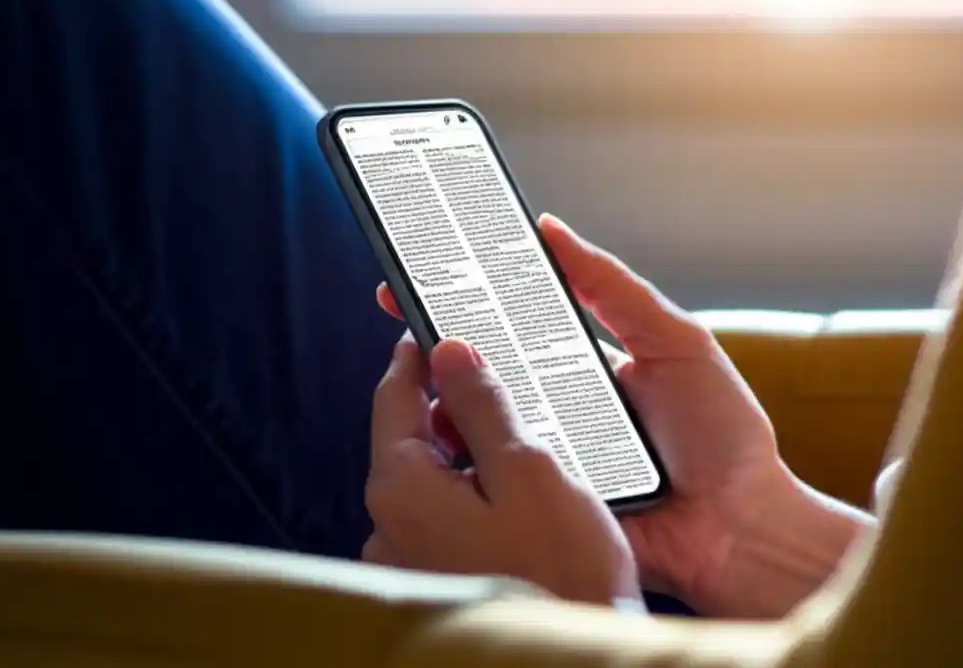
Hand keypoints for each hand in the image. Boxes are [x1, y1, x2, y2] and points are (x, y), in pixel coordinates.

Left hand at [361, 334, 640, 607]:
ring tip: (524, 449)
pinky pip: (445, 521)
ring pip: (432, 482)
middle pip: (412, 441)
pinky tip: (519, 502)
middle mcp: (387, 528)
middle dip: (453, 409)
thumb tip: (450, 352)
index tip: (433, 327)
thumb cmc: (560, 572)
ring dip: (468, 457)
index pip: (392, 398)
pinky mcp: (435, 583)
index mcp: (401, 488)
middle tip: (503, 387)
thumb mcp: (529, 469)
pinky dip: (474, 498)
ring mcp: (407, 561)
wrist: (575, 659)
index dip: (415, 356)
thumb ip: (484, 405)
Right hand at [374, 216, 863, 616]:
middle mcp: (556, 409)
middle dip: (441, 345)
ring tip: (427, 371)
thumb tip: (552, 231)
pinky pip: (496, 476)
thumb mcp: (677, 342)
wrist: (742, 530)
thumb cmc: (725, 438)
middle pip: (485, 372)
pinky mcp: (542, 502)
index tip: (425, 268)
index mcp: (583, 367)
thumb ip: (616, 290)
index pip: (515, 322)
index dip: (470, 295)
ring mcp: (546, 456)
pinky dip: (471, 457)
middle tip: (407, 315)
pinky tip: (452, 434)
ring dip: (448, 399)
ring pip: (480, 422)